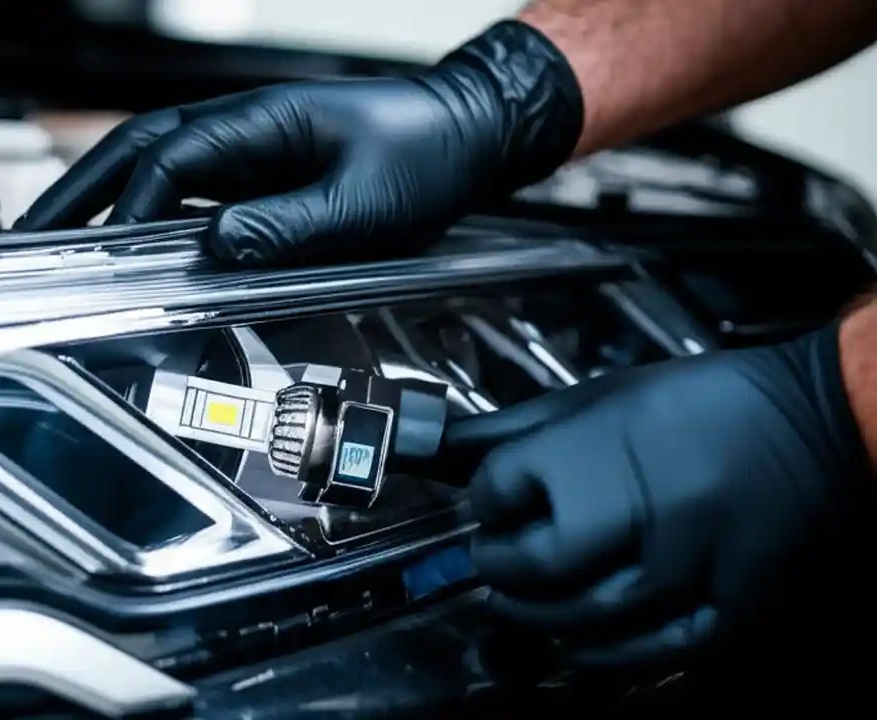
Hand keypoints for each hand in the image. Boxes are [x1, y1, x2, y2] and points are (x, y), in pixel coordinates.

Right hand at [15, 21, 582, 266]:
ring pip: (150, 162)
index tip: (111, 253)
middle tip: (30, 232)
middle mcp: (240, 126)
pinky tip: (127, 233)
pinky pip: (183, 183)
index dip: (132, 208)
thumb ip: (287, 226)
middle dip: (77, 191)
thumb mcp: (361, 202)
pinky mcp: (256, 167)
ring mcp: (244, 144)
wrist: (464, 131)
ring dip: (99, 194)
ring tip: (57, 234)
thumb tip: (217, 247)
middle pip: (133, 148)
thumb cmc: (423, 153)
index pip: (168, 161)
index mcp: (259, 122)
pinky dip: (143, 206)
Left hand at [442, 324, 872, 667]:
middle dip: (498, 563)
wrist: (820, 423)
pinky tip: (572, 637)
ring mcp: (685, 569)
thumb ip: (521, 426)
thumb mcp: (604, 394)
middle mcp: (640, 512)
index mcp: (602, 449)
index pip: (499, 489)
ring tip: (522, 597)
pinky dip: (595, 652)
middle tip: (496, 555)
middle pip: (532, 563)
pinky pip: (644, 651)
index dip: (486, 498)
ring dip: (533, 612)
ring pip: (579, 616)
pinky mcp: (725, 609)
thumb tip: (447, 447)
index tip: (492, 500)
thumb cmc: (703, 401)